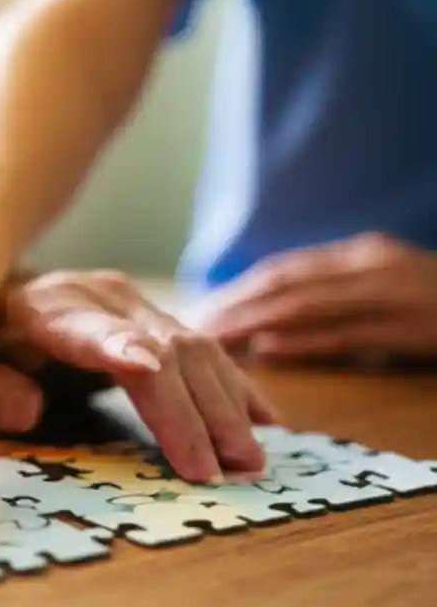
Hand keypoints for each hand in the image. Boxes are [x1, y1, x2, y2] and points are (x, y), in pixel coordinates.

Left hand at [0, 271, 275, 481]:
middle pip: (163, 349)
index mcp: (47, 307)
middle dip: (195, 411)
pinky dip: (237, 390)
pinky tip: (267, 423)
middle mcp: (103, 296)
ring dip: (227, 408)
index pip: (91, 328)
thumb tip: (30, 408)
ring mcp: (137, 305)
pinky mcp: (158, 320)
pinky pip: (209, 354)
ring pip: (197, 351)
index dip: (120, 349)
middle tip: (222, 470)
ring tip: (249, 463)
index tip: (151, 370)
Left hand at [198, 233, 436, 362]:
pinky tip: (269, 349)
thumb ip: (339, 300)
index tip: (203, 309)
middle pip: (286, 285)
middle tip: (193, 328)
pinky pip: (348, 333)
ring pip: (308, 306)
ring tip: (216, 339)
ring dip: (256, 323)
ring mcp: (394, 294)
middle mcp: (373, 267)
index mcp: (363, 257)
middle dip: (236, 306)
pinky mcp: (413, 327)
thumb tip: (276, 328)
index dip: (240, 290)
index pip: (285, 271)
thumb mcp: (390, 291)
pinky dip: (304, 341)